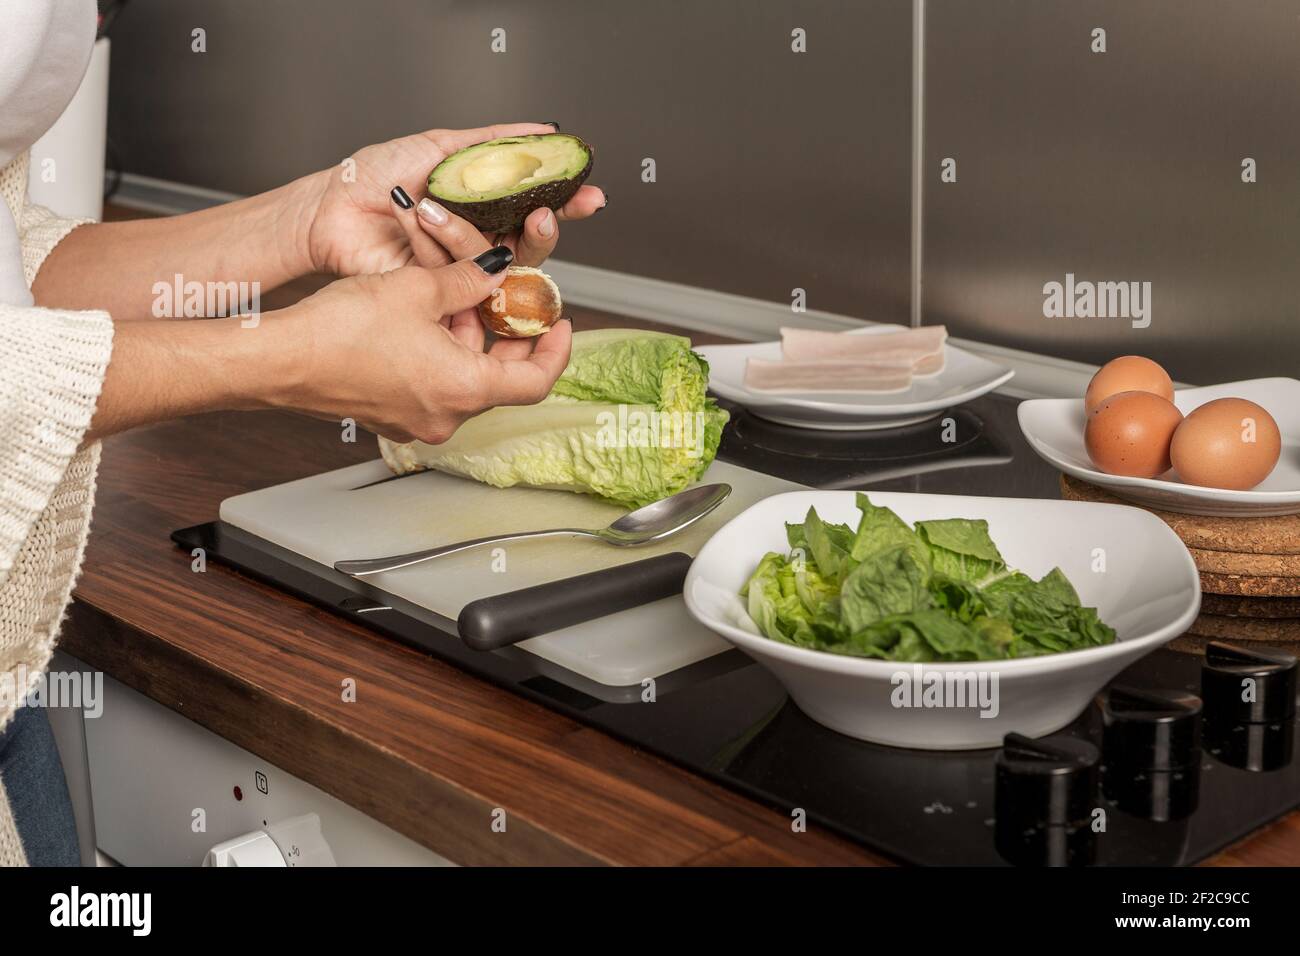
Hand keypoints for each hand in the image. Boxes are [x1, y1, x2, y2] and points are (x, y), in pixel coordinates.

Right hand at [281, 249, 572, 443]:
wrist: (281, 360)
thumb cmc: (341, 331)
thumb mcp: (418, 288)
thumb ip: (468, 278)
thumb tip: (496, 268)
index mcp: (465, 390)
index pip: (537, 381)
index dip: (555, 349)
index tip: (560, 324)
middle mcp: (447, 416)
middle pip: (502, 379)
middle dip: (508, 337)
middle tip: (510, 301)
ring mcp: (419, 421)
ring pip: (466, 378)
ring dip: (470, 340)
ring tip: (457, 297)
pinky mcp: (394, 416)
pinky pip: (435, 385)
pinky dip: (443, 353)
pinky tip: (426, 318)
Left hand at [302, 123, 605, 275]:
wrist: (334, 207)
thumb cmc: (377, 176)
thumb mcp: (443, 146)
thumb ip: (497, 142)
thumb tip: (547, 131)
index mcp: (486, 208)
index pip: (538, 211)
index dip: (568, 206)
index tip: (589, 197)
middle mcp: (479, 242)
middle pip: (532, 249)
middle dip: (543, 233)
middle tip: (540, 217)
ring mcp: (462, 272)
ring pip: (498, 266)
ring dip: (465, 233)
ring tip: (431, 208)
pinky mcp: (441, 294)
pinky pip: (458, 276)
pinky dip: (435, 244)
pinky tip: (415, 220)